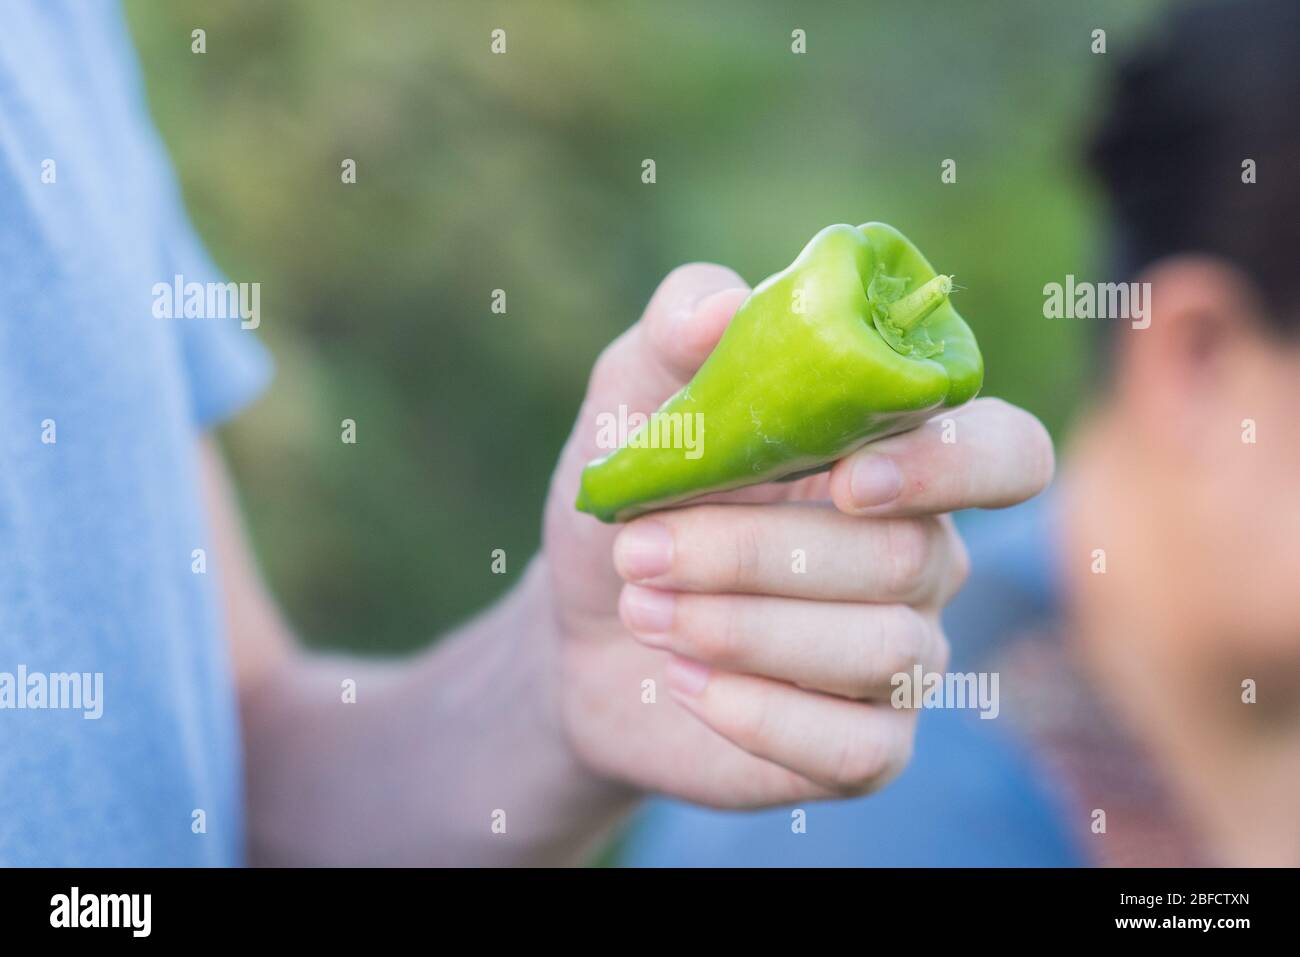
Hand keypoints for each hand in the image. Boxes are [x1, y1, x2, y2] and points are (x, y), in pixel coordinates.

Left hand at [542, 264, 1053, 806]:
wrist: (586, 629)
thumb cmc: (636, 500)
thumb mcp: (632, 406)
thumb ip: (678, 333)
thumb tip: (723, 307)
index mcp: (894, 460)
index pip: (1006, 453)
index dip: (951, 465)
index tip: (845, 480)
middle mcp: (922, 556)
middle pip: (906, 557)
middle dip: (757, 554)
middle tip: (642, 549)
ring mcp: (903, 655)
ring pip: (882, 650)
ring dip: (743, 628)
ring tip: (641, 606)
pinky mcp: (867, 746)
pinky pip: (859, 748)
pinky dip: (760, 715)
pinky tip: (682, 681)